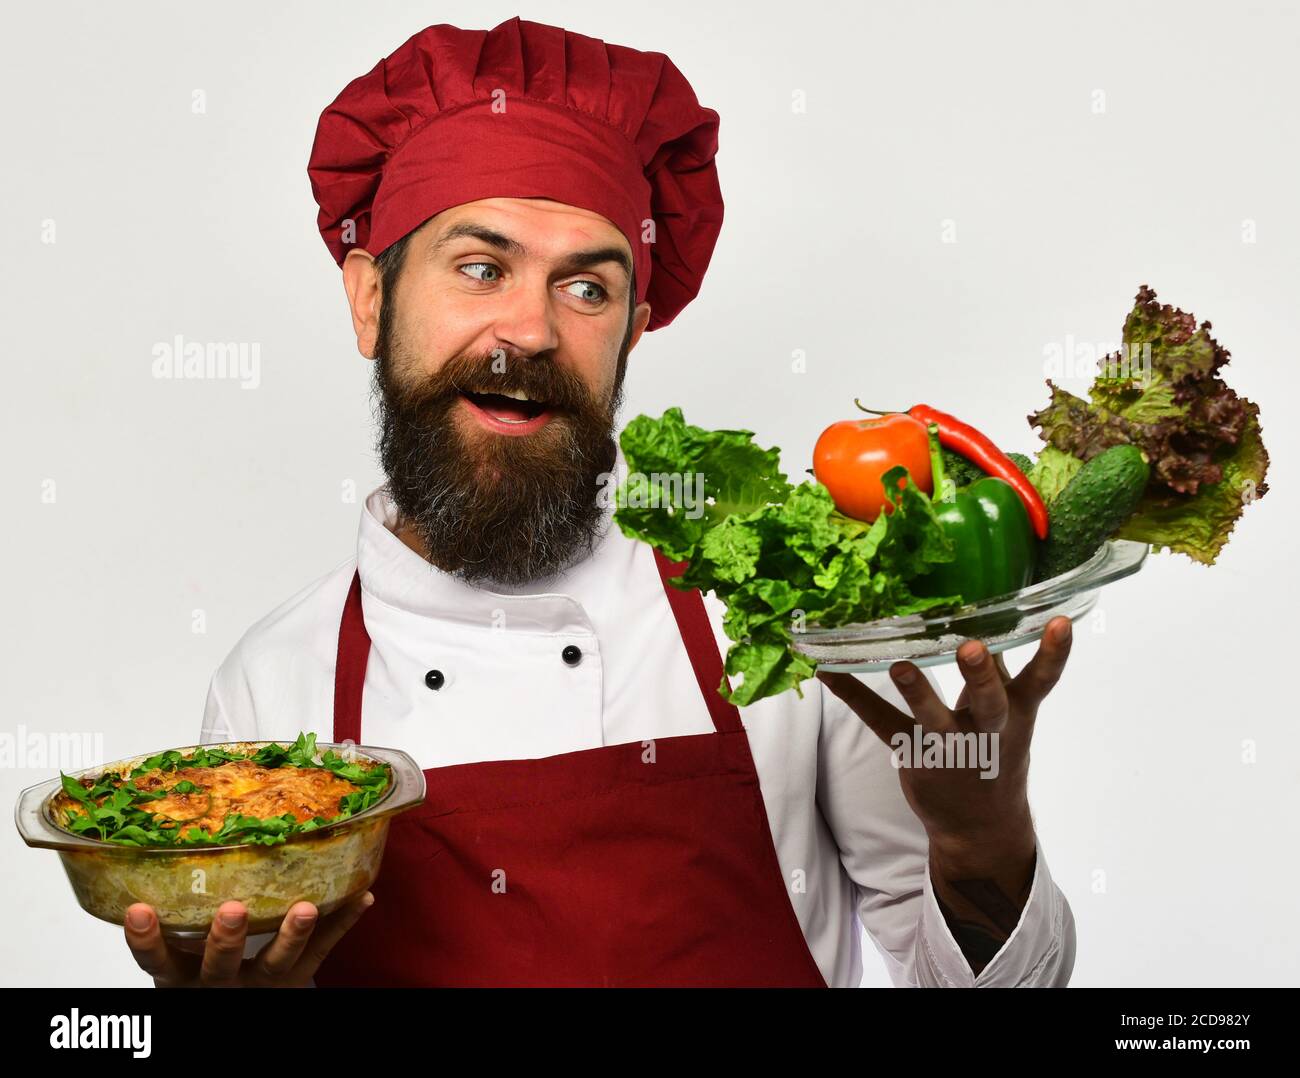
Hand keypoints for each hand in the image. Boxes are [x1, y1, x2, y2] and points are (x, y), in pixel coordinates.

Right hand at [124, 894, 373, 987]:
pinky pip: (321, 953)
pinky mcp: (295, 979)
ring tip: (305, 908)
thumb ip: (166, 920)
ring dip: (291, 934)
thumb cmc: (198, 967)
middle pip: (219, 967)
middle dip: (225, 940)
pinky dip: (342, 923)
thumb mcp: (175, 954)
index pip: (157, 960)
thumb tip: (149, 864)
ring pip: (274, 964)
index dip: (146, 938)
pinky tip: (362, 898)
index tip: (139, 910)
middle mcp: (218, 982)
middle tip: (232, 911)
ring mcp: (259, 983)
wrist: (228, 1006)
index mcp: (182, 973)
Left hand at [816, 616, 1072, 846]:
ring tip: (900, 666)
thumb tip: (992, 625)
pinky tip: (828, 672)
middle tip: (972, 648)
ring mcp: (949, 745)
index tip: (1059, 622)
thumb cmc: (996, 754)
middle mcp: (986, 730)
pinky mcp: (913, 754)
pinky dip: (854, 694)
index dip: (1053, 653)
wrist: (982, 827)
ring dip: (918, 692)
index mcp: (1017, 714)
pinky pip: (881, 722)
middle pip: (990, 702)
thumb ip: (1000, 675)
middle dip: (981, 677)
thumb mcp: (1010, 718)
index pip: (1042, 680)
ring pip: (934, 718)